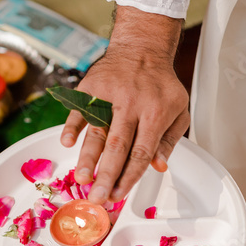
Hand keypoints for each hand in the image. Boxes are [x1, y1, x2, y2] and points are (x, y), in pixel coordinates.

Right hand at [61, 6, 188, 204]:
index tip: (118, 195)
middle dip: (106, 175)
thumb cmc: (160, 85)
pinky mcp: (91, 87)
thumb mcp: (178, 110)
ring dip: (87, 157)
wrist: (142, 48)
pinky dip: (72, 126)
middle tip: (97, 197)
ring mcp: (108, 95)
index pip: (141, 152)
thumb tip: (158, 166)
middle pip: (117, 146)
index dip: (129, 177)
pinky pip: (79, 109)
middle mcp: (131, 105)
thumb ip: (169, 140)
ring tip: (81, 178)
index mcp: (155, 113)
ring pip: (96, 131)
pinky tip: (67, 143)